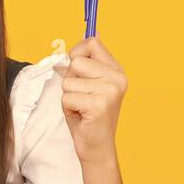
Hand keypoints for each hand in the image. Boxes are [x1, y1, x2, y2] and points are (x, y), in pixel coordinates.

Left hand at [59, 36, 127, 168]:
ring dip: (68, 96)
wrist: (97, 148)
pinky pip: (66, 97)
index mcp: (117, 70)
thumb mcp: (89, 84)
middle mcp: (117, 78)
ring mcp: (110, 91)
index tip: (78, 72)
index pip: (91, 42)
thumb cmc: (88, 116)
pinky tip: (81, 116)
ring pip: (68, 81)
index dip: (77, 54)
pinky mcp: (98, 105)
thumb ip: (87, 63)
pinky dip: (67, 108)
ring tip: (81, 107)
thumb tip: (88, 36)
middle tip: (81, 97)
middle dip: (70, 80)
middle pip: (76, 61)